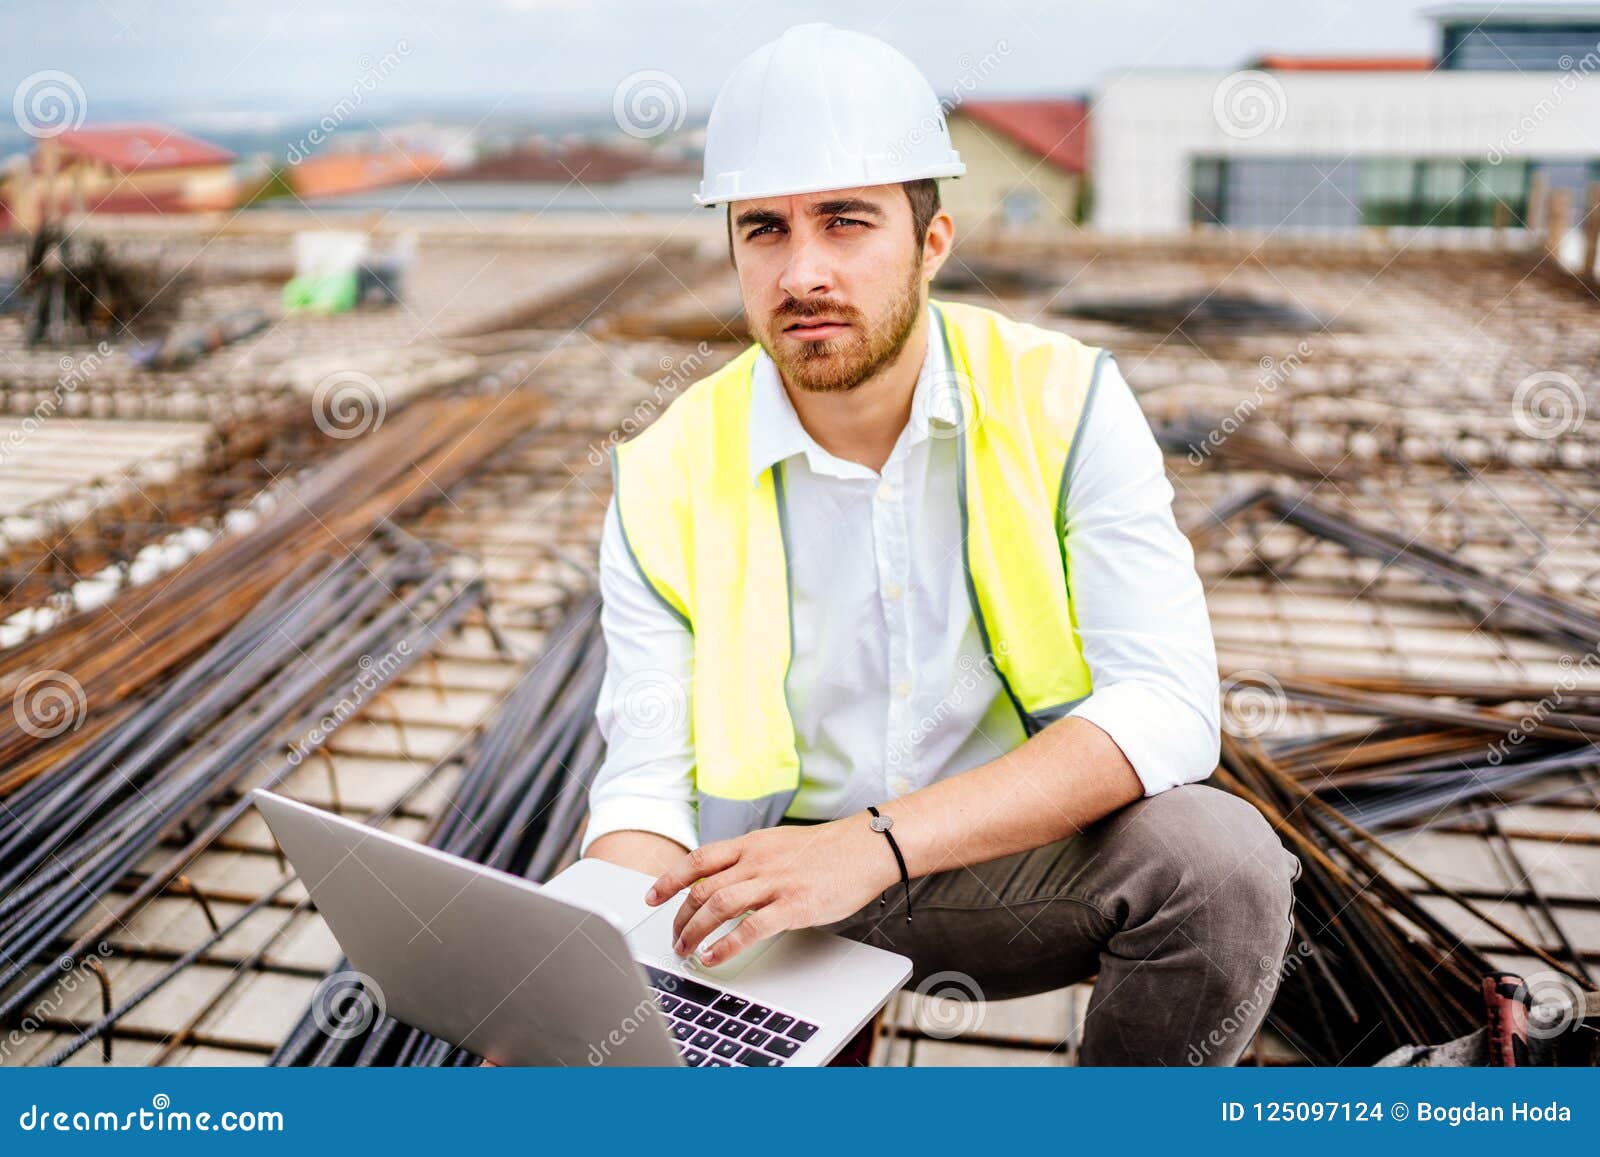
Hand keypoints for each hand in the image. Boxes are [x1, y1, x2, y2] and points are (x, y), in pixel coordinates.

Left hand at [645, 816, 899, 965]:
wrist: (866, 848)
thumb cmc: (828, 851)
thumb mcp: (779, 844)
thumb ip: (751, 860)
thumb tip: (724, 881)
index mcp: (751, 844)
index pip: (698, 860)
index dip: (669, 879)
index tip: (652, 897)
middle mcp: (756, 861)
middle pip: (703, 888)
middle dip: (681, 917)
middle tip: (674, 938)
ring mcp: (774, 882)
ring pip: (719, 906)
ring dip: (696, 932)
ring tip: (686, 951)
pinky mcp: (793, 905)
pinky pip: (750, 928)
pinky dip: (726, 944)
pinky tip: (714, 956)